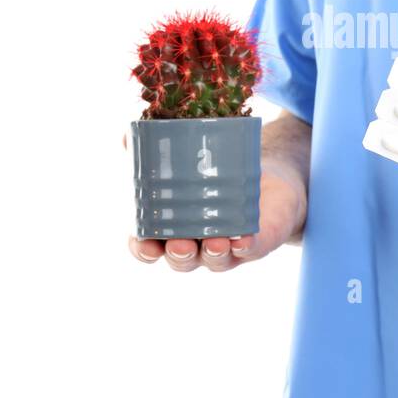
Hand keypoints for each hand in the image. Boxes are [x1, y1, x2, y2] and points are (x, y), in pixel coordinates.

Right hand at [128, 167, 305, 272]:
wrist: (270, 181)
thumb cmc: (218, 173)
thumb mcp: (189, 159)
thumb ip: (157, 150)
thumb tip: (126, 136)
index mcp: (173, 230)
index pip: (150, 248)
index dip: (144, 250)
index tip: (144, 243)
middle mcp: (198, 245)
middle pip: (182, 260)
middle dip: (179, 254)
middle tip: (179, 244)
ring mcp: (229, 248)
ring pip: (216, 260)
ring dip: (213, 254)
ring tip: (215, 242)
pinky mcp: (257, 242)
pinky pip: (251, 250)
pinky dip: (246, 247)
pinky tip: (243, 240)